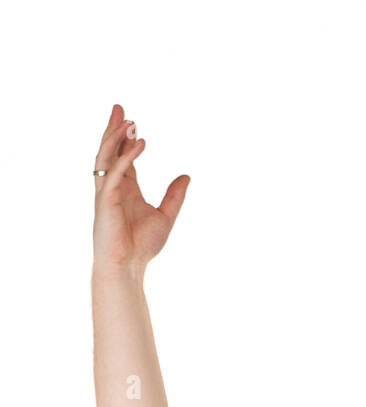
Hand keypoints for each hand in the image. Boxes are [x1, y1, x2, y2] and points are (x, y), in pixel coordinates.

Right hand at [92, 104, 189, 271]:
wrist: (128, 267)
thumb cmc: (142, 246)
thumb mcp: (166, 216)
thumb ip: (174, 196)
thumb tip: (187, 176)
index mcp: (126, 189)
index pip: (124, 158)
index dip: (126, 140)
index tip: (132, 122)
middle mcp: (113, 187)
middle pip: (110, 151)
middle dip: (114, 129)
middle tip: (119, 107)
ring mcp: (107, 193)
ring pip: (106, 157)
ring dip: (115, 138)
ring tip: (128, 120)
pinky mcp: (105, 201)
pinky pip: (114, 173)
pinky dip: (126, 157)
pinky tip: (139, 143)